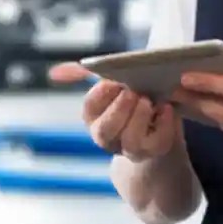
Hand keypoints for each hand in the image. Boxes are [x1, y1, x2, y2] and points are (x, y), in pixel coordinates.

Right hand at [49, 62, 182, 161]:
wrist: (156, 125)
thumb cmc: (130, 98)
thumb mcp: (111, 86)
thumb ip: (85, 74)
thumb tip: (55, 73)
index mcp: (94, 118)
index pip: (90, 108)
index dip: (101, 95)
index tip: (113, 81)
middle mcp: (109, 137)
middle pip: (105, 131)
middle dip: (117, 111)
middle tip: (131, 92)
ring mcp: (131, 148)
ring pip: (130, 141)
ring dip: (138, 119)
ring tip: (148, 101)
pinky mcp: (155, 150)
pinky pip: (158, 142)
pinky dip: (164, 124)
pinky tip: (167, 108)